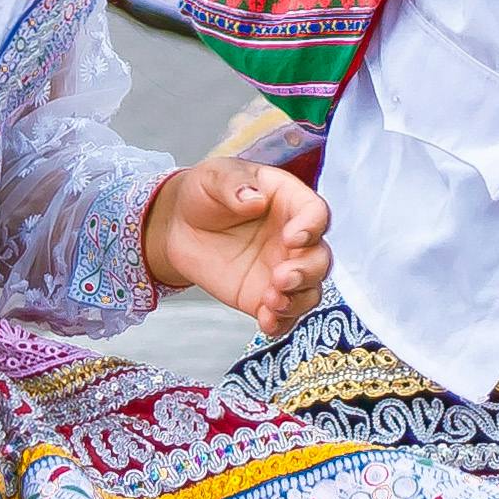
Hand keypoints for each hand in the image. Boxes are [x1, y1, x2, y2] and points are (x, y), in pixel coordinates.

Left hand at [141, 154, 331, 324]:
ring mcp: (282, 269)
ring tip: (271, 301)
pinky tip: (266, 321)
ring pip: (310, 290)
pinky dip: (280, 322)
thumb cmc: (204, 193)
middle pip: (320, 258)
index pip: (315, 213)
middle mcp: (293, 238)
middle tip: (280, 278)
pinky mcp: (265, 295)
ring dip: (297, 300)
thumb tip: (254, 197)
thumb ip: (234, 184)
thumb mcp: (213, 177)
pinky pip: (284, 314)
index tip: (291, 238)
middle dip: (307, 272)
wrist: (178, 226)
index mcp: (289, 201)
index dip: (311, 227)